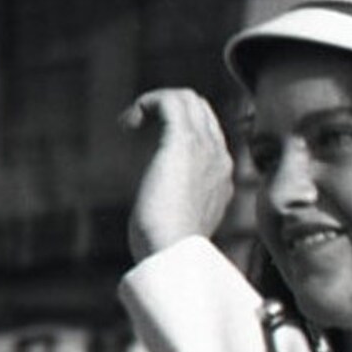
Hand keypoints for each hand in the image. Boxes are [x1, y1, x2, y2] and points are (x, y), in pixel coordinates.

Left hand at [121, 89, 234, 262]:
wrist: (173, 253)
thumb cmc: (168, 248)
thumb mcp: (180, 222)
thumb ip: (179, 203)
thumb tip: (160, 199)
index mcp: (223, 178)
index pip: (209, 132)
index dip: (177, 128)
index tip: (148, 147)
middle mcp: (220, 159)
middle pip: (201, 109)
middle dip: (167, 110)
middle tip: (137, 128)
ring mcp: (206, 149)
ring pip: (188, 99)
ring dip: (155, 103)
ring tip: (131, 123)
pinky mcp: (184, 142)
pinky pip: (170, 101)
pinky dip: (147, 103)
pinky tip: (129, 123)